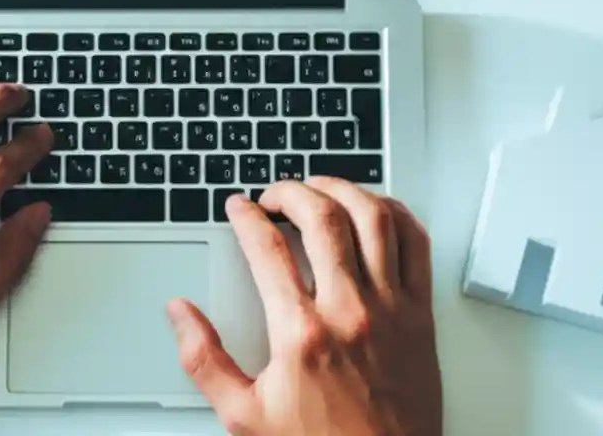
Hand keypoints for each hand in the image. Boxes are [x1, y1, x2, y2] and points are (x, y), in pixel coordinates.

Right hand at [168, 178, 439, 435]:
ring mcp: (392, 309)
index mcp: (300, 334)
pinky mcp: (422, 316)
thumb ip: (205, 359)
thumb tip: (180, 314)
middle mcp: (350, 312)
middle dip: (290, 192)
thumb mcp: (244, 416)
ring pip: (373, 219)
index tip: (238, 208)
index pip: (267, 248)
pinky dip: (396, 214)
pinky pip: (416, 245)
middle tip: (273, 196)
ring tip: (319, 189)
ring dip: (342, 190)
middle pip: (321, 218)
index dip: (246, 216)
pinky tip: (375, 210)